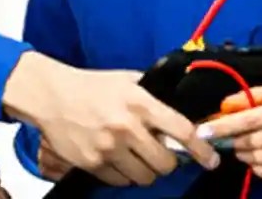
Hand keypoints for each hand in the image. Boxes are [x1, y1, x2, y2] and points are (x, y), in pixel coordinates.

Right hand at [3, 52, 219, 186]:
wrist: (51, 96)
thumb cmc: (89, 86)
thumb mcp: (126, 80)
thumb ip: (152, 94)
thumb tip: (179, 111)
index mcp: (140, 102)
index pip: (182, 130)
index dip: (201, 149)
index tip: (211, 158)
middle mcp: (127, 126)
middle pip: (165, 163)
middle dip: (168, 163)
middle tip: (161, 155)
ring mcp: (109, 147)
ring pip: (144, 177)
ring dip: (145, 171)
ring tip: (136, 157)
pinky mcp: (93, 163)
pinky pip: (120, 181)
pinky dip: (123, 175)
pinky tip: (116, 159)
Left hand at [201, 86, 261, 181]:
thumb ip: (248, 97)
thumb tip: (224, 106)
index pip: (251, 118)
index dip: (225, 126)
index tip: (204, 131)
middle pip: (254, 141)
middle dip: (232, 142)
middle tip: (222, 140)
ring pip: (261, 159)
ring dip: (243, 155)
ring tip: (239, 147)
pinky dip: (257, 168)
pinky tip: (253, 159)